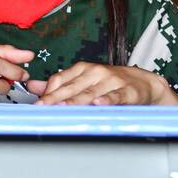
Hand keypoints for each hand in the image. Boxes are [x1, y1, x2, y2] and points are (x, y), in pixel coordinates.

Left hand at [28, 62, 177, 105]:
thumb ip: (60, 84)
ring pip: (90, 93)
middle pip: (72, 88)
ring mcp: (112, 81)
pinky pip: (116, 96)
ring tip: (62, 107)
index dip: (48, 92)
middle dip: (56, 99)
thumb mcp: (84, 80)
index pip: (60, 80)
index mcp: (83, 69)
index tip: (37, 104)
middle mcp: (95, 72)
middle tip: (43, 107)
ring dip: (75, 101)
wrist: (144, 83)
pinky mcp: (128, 91)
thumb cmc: (110, 83)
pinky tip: (98, 103)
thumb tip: (33, 86)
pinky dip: (107, 100)